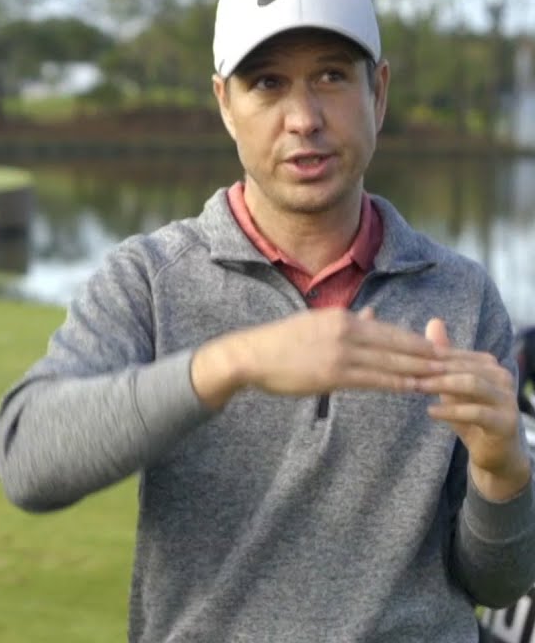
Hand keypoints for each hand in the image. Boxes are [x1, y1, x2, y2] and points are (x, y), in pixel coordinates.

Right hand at [192, 307, 445, 409]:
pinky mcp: (333, 373)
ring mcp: (341, 352)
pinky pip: (374, 380)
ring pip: (391, 363)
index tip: (441, 349)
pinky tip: (416, 389)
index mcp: (342, 318)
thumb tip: (371, 315)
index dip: (417, 342)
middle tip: (456, 364)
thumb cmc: (278, 343)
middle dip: (429, 355)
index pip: (389, 330)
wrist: (248, 356)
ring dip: (421, 371)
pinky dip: (398, 384)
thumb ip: (347, 322)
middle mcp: (346, 330)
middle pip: (398, 344)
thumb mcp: (315, 324)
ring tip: (446, 378)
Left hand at [416, 319, 530, 500]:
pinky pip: (477, 412)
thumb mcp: (451, 385)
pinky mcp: (505, 422)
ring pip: (471, 383)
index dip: (426, 354)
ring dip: (441, 384)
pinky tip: (430, 412)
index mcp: (488, 364)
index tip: (396, 354)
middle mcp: (501, 376)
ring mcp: (506, 398)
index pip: (453, 354)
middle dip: (431, 367)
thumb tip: (434, 321)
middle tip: (401, 368)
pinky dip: (452, 411)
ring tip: (415, 386)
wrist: (494, 452)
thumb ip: (443, 357)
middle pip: (462, 365)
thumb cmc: (469, 414)